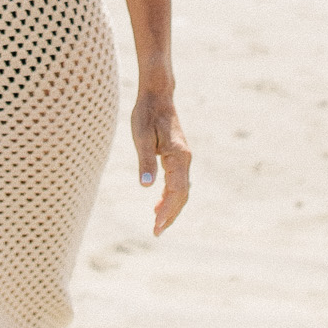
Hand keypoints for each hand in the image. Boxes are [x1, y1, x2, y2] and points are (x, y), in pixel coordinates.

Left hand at [132, 87, 189, 235]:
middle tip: (156, 232)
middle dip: (170, 215)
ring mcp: (183, 158)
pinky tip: (158, 203)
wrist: (157, 95)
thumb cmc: (146, 113)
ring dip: (171, 207)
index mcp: (178, 156)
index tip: (156, 227)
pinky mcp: (177, 156)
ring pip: (181, 190)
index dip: (167, 211)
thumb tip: (146, 186)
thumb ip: (145, 161)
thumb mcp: (142, 136)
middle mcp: (185, 159)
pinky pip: (178, 182)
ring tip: (157, 222)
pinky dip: (170, 195)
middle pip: (182, 195)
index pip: (176, 191)